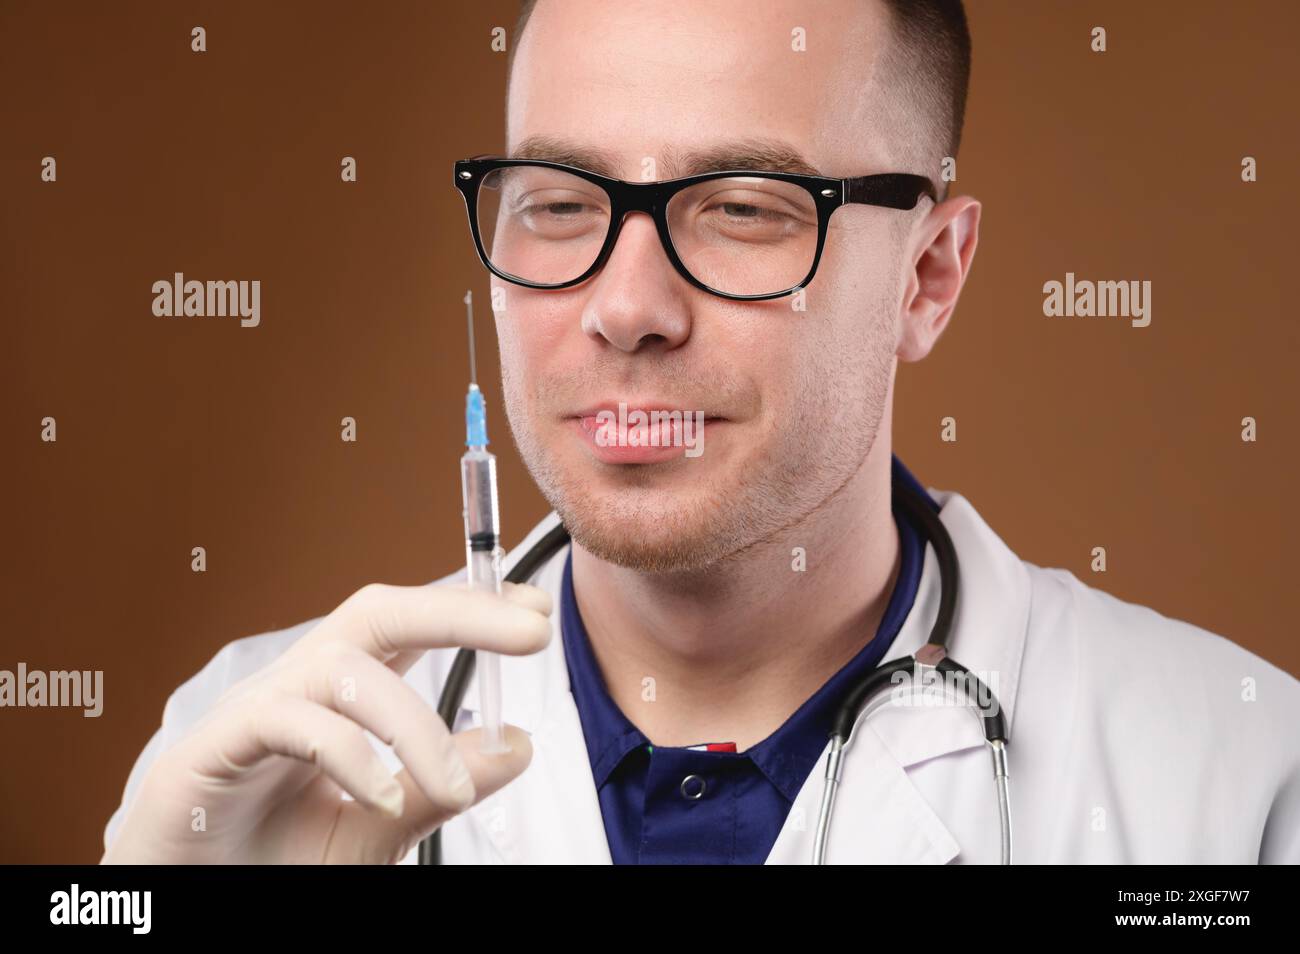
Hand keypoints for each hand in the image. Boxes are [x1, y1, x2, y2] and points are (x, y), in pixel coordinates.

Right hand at [102, 580, 551, 863]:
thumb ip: (436, 789)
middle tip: (531, 629)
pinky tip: (382, 793)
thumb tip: (516, 745)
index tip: (536, 613)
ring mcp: (258, 706)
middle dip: (458, 611)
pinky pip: (289, 721)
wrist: (184, 893)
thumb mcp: (376, 828)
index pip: (412, 629)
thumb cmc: (273, 854)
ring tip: (454, 786)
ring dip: (413, 723)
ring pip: (343, 667)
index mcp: (341, 693)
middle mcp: (303, 683)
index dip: (473, 612)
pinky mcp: (216, 744)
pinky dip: (348, 753)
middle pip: (377, 613)